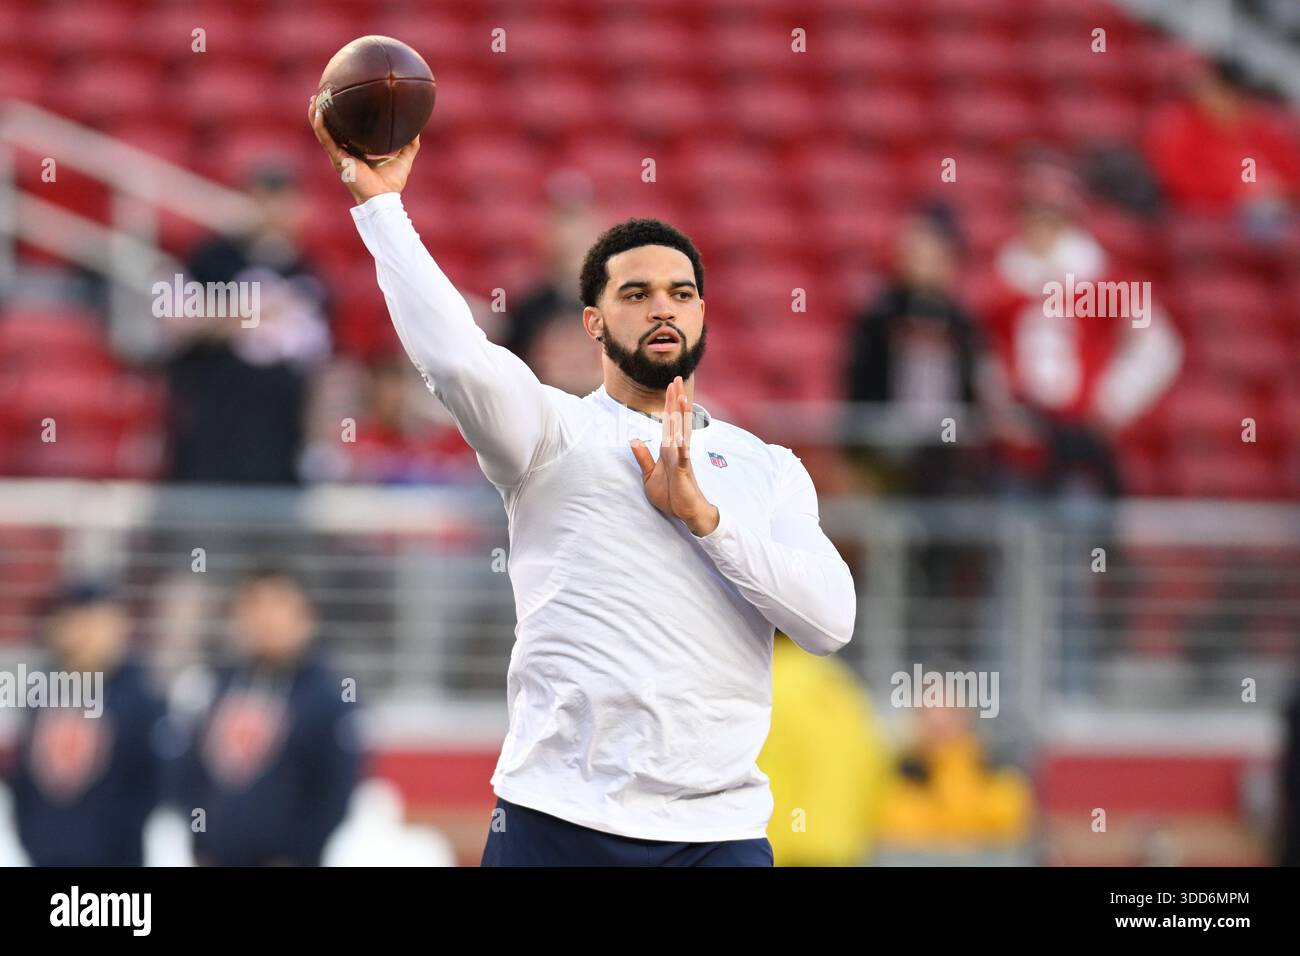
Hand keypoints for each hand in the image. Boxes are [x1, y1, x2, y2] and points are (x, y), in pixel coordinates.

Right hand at [308, 94, 419, 204]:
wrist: (384, 199)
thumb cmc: (392, 184)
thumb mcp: (403, 159)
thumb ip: (410, 145)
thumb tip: (417, 129)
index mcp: (356, 153)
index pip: (345, 133)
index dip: (341, 119)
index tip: (340, 102)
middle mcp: (344, 154)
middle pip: (329, 130)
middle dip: (323, 113)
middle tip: (320, 96)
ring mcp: (339, 157)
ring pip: (322, 132)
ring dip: (316, 116)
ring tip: (314, 99)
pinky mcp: (338, 160)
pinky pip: (326, 139)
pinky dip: (321, 126)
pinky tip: (319, 112)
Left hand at [630, 376, 719, 536]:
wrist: (686, 512)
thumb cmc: (671, 494)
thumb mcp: (649, 475)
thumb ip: (643, 457)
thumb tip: (633, 439)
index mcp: (668, 448)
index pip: (669, 421)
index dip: (669, 403)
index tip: (671, 385)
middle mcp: (677, 448)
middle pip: (676, 419)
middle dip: (676, 399)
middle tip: (677, 378)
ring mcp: (682, 457)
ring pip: (682, 431)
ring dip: (681, 414)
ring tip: (682, 396)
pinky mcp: (684, 469)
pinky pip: (683, 454)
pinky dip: (681, 443)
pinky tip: (680, 431)